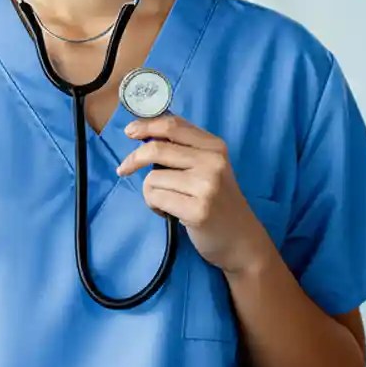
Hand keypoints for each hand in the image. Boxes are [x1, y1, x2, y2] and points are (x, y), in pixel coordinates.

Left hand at [115, 114, 272, 274]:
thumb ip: (183, 148)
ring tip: (168, 202)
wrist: (242, 240)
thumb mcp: (208, 167)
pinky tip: (170, 213)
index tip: (129, 132)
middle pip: (156, 149)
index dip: (145, 126)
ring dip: (150, 192)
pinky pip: (155, 198)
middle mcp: (213, 162)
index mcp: (215, 146)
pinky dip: (154, 206)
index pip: (172, 125)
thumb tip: (142, 133)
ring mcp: (206, 186)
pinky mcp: (197, 210)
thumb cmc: (218, 201)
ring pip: (152, 178)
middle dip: (133, 159)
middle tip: (123, 170)